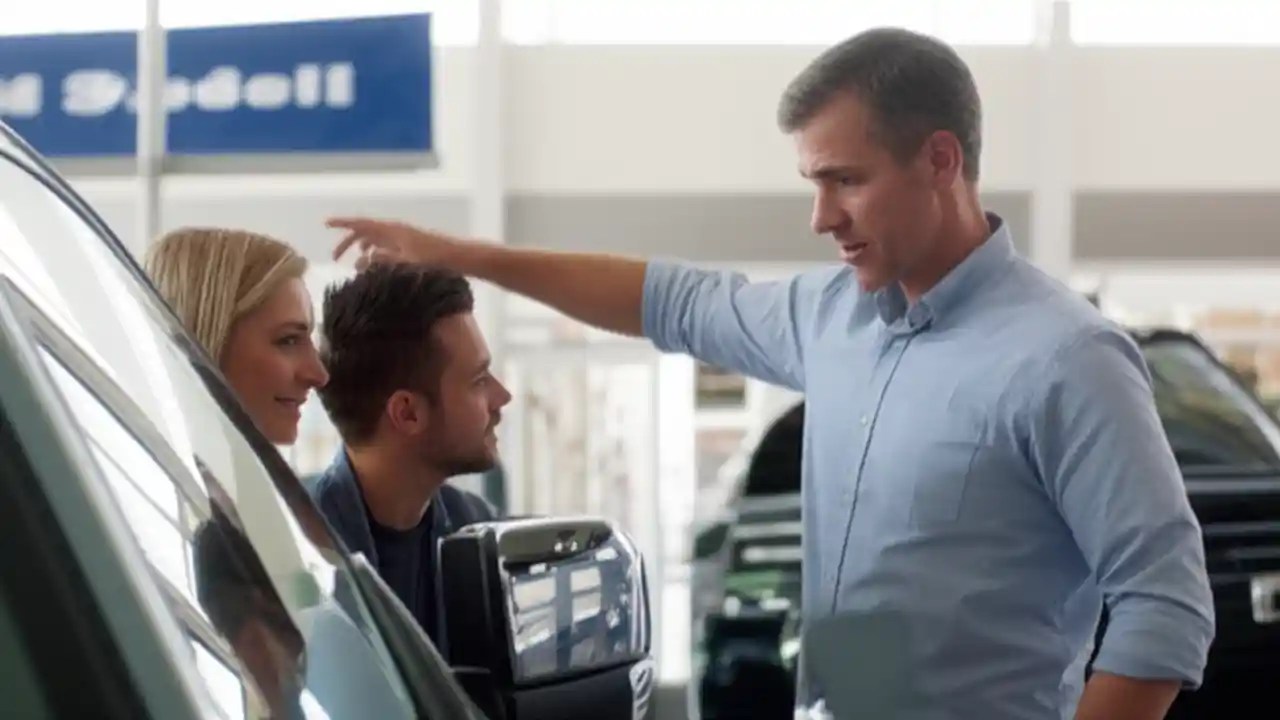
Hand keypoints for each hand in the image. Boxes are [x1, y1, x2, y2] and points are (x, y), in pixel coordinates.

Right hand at [326, 217, 466, 270]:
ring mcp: (402, 238)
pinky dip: (375, 254)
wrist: (458, 257)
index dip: (343, 223)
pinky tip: (374, 266)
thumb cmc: (435, 260)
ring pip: (374, 240)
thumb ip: (385, 261)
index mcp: (392, 230)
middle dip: (347, 243)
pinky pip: (385, 246)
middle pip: (364, 233)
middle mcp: (394, 231)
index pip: (362, 224)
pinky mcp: (408, 246)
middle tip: (335, 259)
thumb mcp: (408, 262)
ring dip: (361, 251)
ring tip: (354, 266)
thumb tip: (363, 260)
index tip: (326, 224)